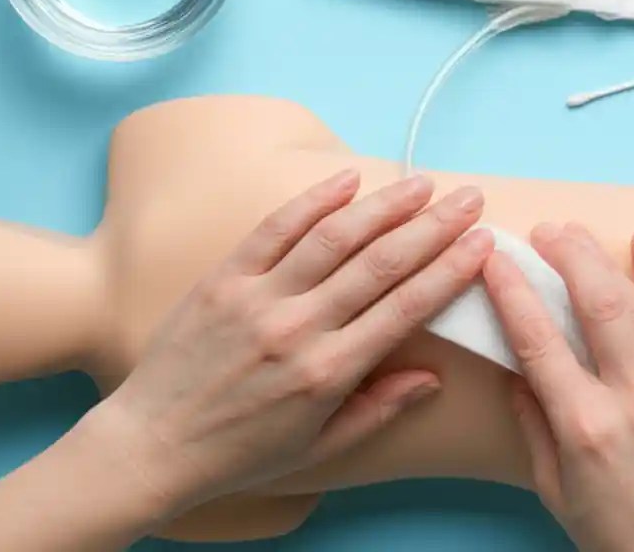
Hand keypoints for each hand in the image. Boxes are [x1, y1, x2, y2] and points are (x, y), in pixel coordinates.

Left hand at [86, 170, 493, 513]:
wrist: (151, 445)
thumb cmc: (240, 454)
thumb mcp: (320, 448)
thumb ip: (380, 408)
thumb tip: (433, 375)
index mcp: (329, 372)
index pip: (406, 307)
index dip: (451, 269)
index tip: (483, 242)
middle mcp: (298, 328)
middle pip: (381, 263)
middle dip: (434, 226)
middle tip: (469, 198)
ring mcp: (258, 298)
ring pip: (334, 237)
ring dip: (385, 205)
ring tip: (423, 183)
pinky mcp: (224, 279)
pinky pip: (275, 230)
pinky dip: (314, 201)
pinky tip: (348, 179)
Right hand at [483, 223, 633, 551]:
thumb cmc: (619, 536)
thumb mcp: (554, 489)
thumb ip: (533, 423)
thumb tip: (516, 366)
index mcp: (586, 428)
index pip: (539, 341)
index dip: (513, 291)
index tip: (494, 257)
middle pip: (597, 305)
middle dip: (565, 257)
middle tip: (543, 231)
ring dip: (605, 261)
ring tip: (577, 235)